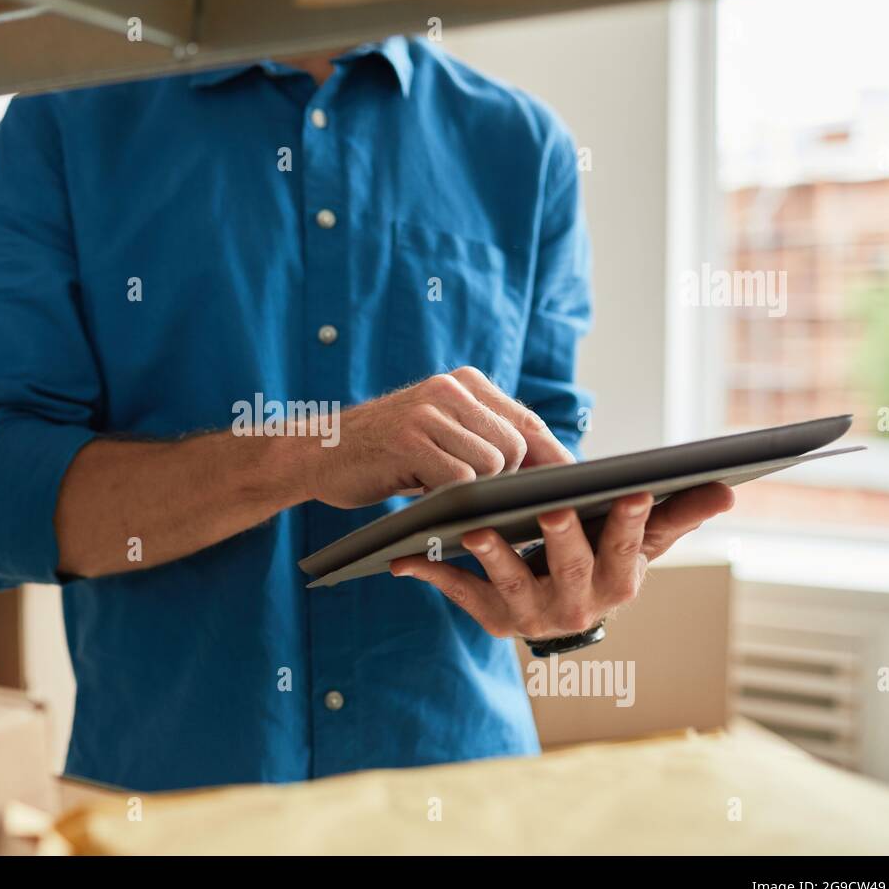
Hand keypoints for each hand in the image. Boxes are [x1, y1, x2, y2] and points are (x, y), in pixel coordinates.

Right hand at [293, 366, 573, 508]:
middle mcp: (450, 389)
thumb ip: (481, 439)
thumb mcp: (436, 433)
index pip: (527, 421)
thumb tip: (548, 472)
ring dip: (477, 492)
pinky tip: (430, 502)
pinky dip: (452, 500)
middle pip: (517, 446)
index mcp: (464, 382)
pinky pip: (460, 479)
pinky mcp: (410, 439)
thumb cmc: (384, 454)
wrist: (316, 453)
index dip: (552, 459)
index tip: (572, 490)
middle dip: (511, 483)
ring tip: (445, 497)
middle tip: (489, 505)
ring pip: (493, 464)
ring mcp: (429, 411)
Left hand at [389, 483, 734, 639]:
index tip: (636, 490)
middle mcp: (578, 604)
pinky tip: (403, 558)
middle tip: (552, 506)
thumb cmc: (601, 558)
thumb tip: (729, 487)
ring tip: (474, 527)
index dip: (632, 520)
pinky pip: (458, 593)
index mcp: (620, 578)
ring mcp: (531, 614)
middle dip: (563, 537)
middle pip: (572, 567)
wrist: (557, 611)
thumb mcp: (640, 541)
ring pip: (513, 584)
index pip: (630, 546)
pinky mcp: (490, 616)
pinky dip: (430, 575)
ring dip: (495, 555)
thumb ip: (678, 515)